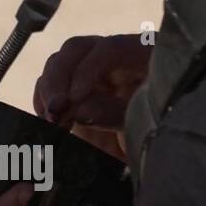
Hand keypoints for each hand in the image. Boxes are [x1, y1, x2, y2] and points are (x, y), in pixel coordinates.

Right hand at [33, 34, 153, 161]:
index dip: (88, 69)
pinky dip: (44, 103)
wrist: (158, 156)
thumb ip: (115, 114)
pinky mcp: (75, 92)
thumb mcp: (145, 126)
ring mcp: (93, 72)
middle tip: (53, 110)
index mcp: (144, 56)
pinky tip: (47, 122)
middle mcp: (116, 58)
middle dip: (58, 78)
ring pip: (59, 64)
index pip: (111, 49)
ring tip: (51, 121)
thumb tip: (80, 108)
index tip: (73, 98)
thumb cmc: (162, 135)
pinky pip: (51, 87)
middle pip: (77, 50)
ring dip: (48, 91)